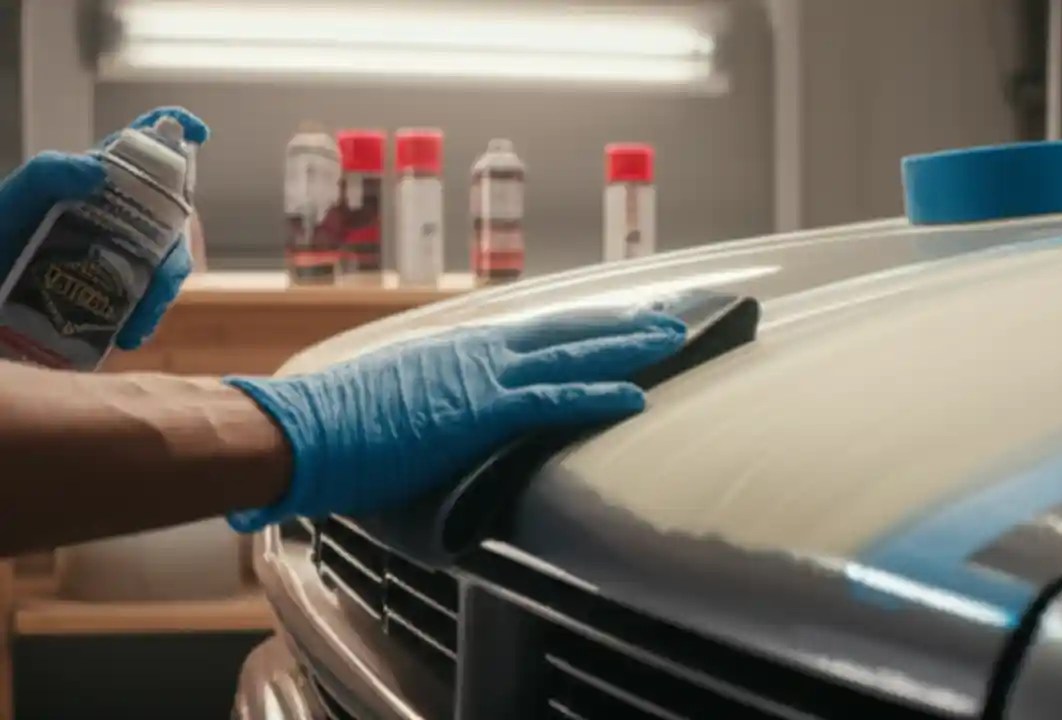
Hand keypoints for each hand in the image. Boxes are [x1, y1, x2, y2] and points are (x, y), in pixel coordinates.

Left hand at [0, 106, 208, 349]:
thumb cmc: (0, 233)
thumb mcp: (16, 199)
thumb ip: (48, 173)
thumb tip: (98, 173)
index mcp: (100, 179)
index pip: (145, 144)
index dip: (175, 128)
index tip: (199, 132)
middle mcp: (120, 212)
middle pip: (173, 217)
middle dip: (174, 250)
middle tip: (162, 280)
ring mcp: (122, 250)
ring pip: (166, 264)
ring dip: (160, 295)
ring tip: (138, 324)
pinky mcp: (117, 288)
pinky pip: (147, 300)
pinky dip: (144, 319)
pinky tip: (128, 334)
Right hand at [224, 309, 686, 530]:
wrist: (303, 431)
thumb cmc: (336, 428)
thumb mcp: (395, 405)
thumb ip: (431, 407)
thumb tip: (439, 423)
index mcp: (458, 350)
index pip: (534, 334)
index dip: (579, 330)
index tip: (614, 324)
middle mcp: (478, 351)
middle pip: (565, 332)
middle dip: (620, 326)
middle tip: (666, 319)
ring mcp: (482, 376)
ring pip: (572, 355)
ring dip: (628, 348)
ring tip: (675, 340)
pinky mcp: (481, 409)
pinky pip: (554, 400)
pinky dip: (599, 396)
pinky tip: (638, 395)